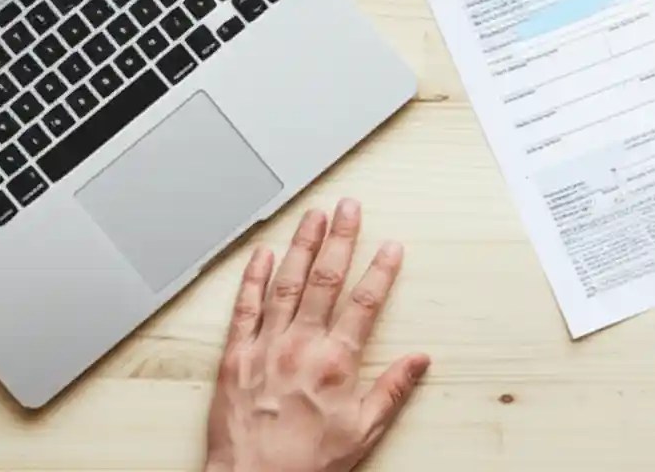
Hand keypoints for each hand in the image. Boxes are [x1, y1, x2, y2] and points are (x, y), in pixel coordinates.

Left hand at [205, 200, 429, 471]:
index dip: (381, 270)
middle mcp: (301, 346)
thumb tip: (419, 361)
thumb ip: (393, 390)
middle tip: (350, 207)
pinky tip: (263, 253)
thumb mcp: (363, 432)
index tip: (391, 247)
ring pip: (286, 283)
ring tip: (314, 216)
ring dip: (302, 244)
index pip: (366, 303)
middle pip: (326, 279)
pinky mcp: (235, 356)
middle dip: (341, 238)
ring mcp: (265, 346)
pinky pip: (245, 307)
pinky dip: (254, 277)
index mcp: (336, 363)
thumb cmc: (306, 463)